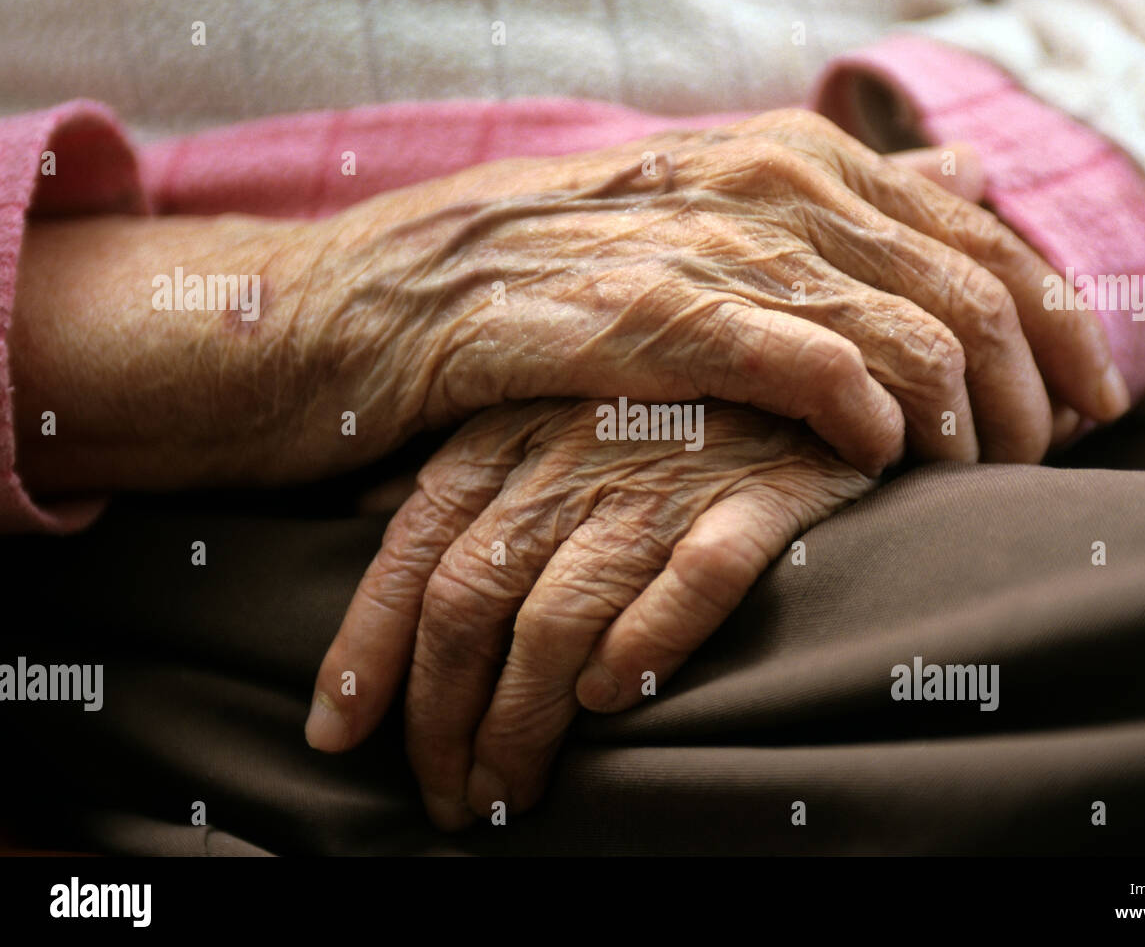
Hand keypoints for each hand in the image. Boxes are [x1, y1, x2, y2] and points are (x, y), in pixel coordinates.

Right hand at [299, 108, 1124, 472]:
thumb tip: (956, 182)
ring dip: (961, 404)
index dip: (1052, 310)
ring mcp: (693, 239)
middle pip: (956, 269)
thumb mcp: (691, 228)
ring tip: (982, 468)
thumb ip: (821, 218)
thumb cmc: (536, 287)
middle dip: (1030, 370)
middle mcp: (749, 178)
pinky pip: (794, 355)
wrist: (367, 307)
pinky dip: (861, 407)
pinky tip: (886, 456)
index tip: (1089, 393)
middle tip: (1054, 448)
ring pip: (895, 314)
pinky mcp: (636, 313)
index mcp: (776, 153)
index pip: (968, 221)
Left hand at [305, 398, 871, 827]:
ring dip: (526, 717)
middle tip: (449, 797)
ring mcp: (664, 474)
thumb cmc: (661, 393)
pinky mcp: (759, 494)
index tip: (336, 735)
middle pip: (473, 602)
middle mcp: (571, 456)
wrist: (804, 351)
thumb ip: (470, 461)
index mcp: (508, 432)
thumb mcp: (547, 400)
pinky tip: (612, 697)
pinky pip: (696, 576)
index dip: (368, 651)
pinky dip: (648, 641)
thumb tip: (378, 512)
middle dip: (445, 716)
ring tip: (513, 790)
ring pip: (563, 612)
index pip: (414, 554)